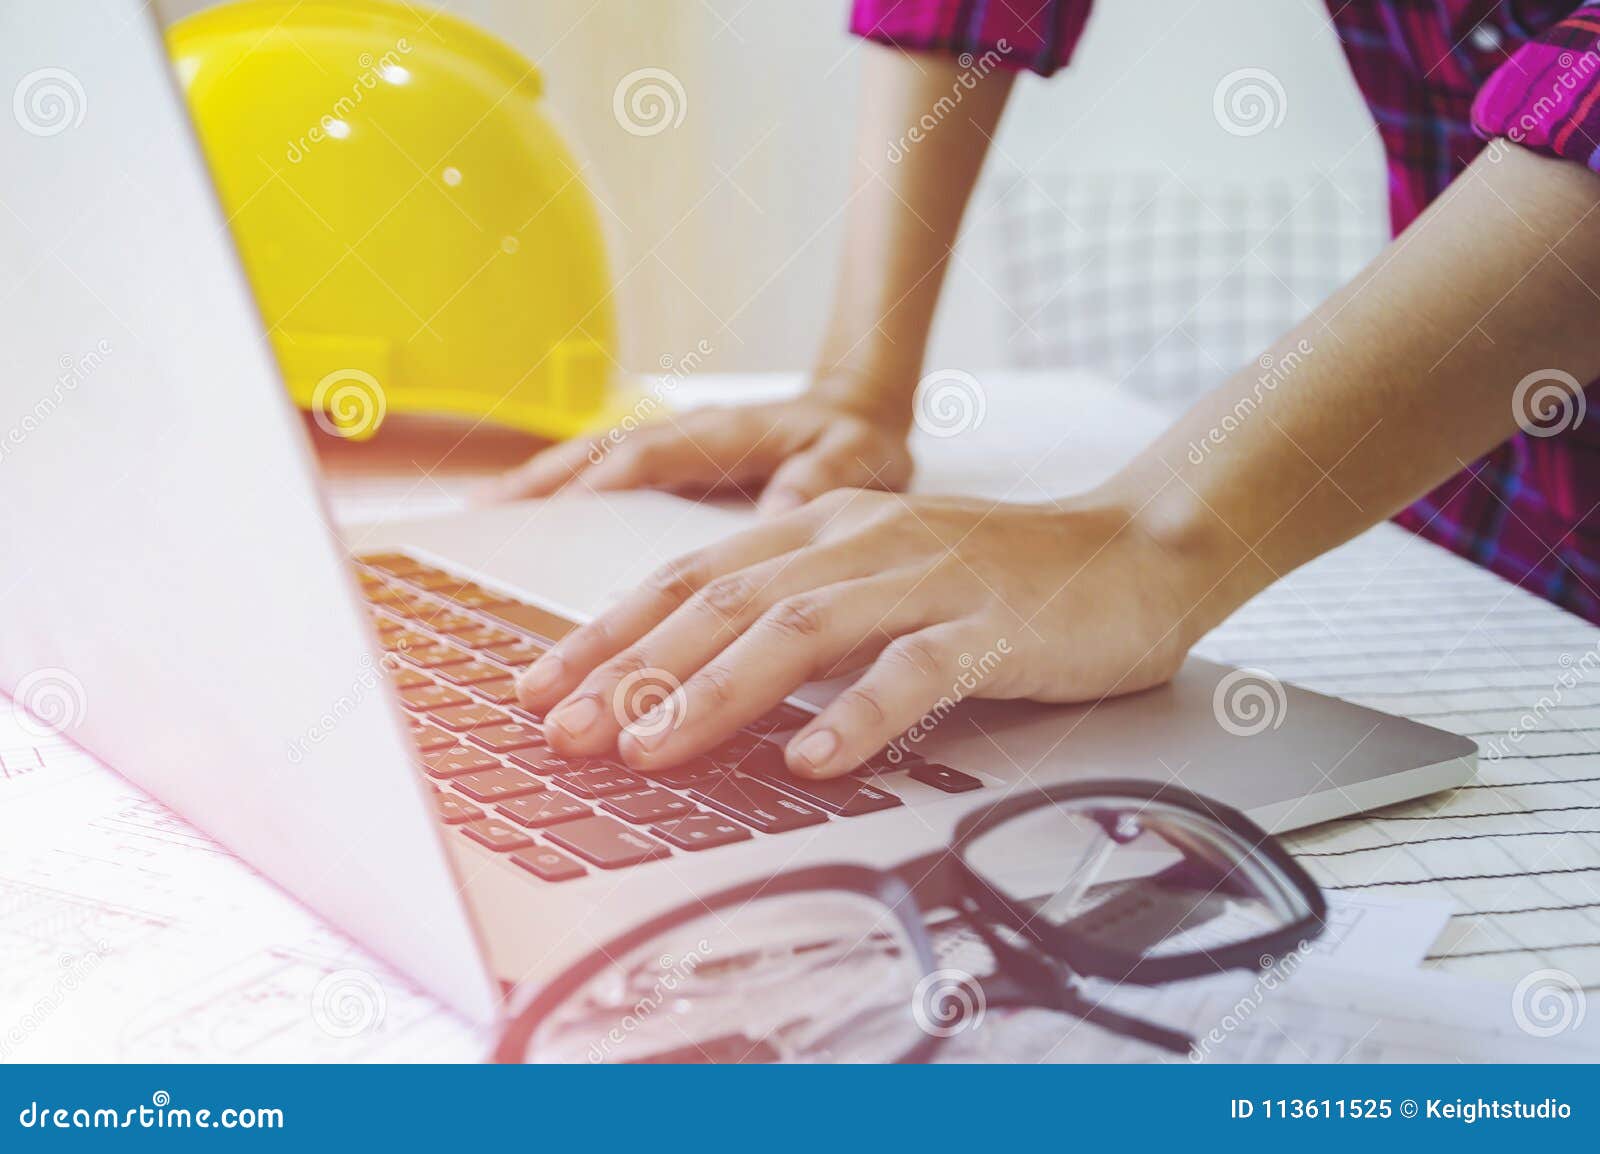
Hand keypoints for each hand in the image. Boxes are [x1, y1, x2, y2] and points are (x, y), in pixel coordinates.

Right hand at [478, 387, 913, 514]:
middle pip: (600, 458)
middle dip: (543, 490)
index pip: (654, 454)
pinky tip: (514, 517)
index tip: (561, 515)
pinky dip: (554, 495)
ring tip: (476, 518)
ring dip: (535, 490)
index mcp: (726, 431)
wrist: (856, 413)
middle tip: (486, 518)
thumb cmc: (856, 440)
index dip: (606, 482)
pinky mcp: (665, 472)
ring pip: (588, 465)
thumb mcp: (860, 457)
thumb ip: (823, 477)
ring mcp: (669, 452)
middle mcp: (684, 435)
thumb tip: (781, 509)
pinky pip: (601, 483)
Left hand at [514, 489, 1194, 777]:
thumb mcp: (882, 578)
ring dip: (715, 691)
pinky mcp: (992, 627)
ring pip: (800, 630)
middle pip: (724, 599)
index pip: (694, 573)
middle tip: (566, 728)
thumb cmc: (1000, 579)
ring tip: (652, 746)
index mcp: (825, 527)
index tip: (542, 684)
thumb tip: (694, 684)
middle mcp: (862, 542)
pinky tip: (811, 762)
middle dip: (633, 666)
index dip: (611, 629)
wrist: (1138, 550)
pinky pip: (914, 671)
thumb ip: (800, 614)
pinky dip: (857, 717)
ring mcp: (928, 580)